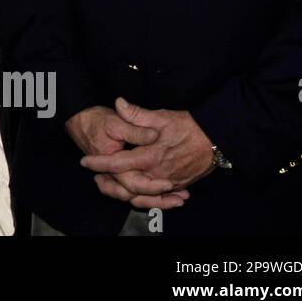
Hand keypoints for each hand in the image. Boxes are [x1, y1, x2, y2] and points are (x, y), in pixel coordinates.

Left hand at [80, 97, 215, 207]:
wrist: (216, 139)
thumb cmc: (188, 126)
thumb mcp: (161, 116)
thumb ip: (137, 113)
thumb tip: (118, 103)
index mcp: (150, 156)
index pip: (118, 164)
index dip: (99, 163)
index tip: (85, 162)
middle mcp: (158, 173)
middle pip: (127, 186)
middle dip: (109, 185)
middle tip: (95, 178)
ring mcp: (169, 181)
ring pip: (142, 195)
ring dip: (124, 193)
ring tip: (109, 186)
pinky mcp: (178, 185)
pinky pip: (157, 197)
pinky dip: (144, 197)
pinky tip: (134, 194)